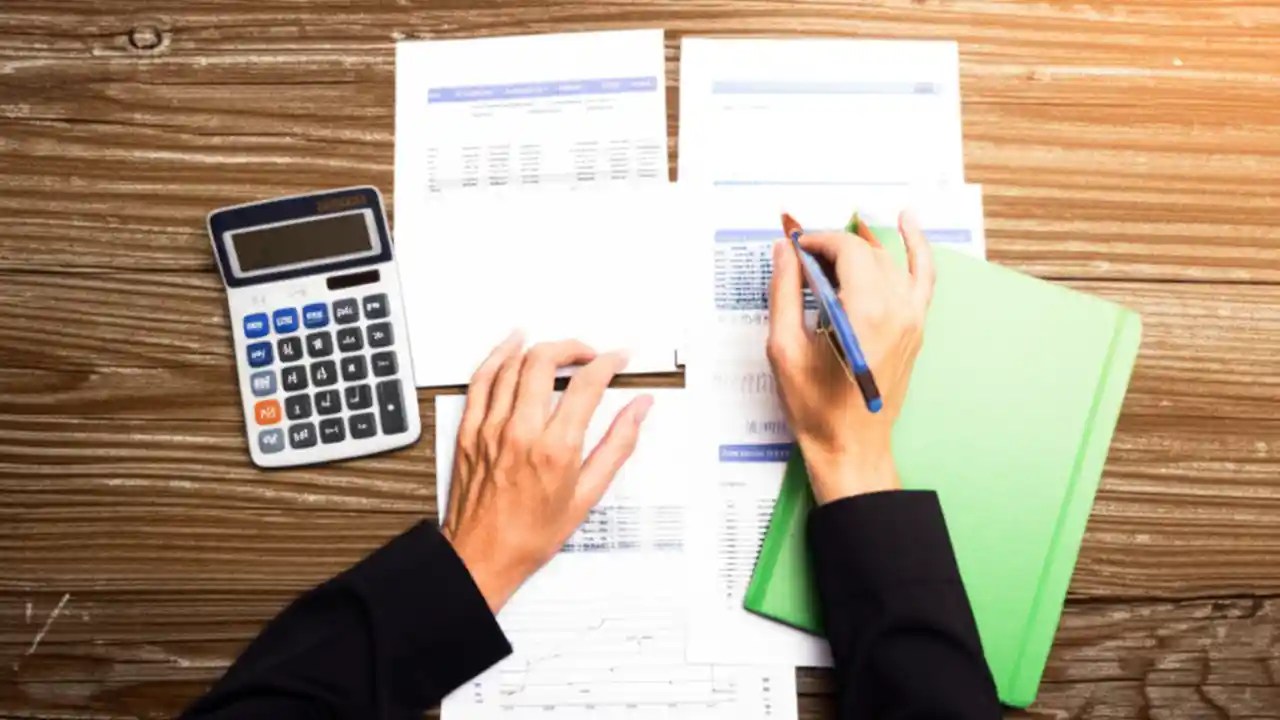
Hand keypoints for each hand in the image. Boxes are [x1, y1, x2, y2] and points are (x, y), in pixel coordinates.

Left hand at [441, 333, 653, 611]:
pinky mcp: (469, 431)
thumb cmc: (531, 534)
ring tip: (556, 348)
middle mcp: (520, 433)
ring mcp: (490, 429)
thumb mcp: (587, 495)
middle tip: (587, 354)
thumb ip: (617, 445)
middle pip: (544, 361)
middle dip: (572, 347)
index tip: (617, 359)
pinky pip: (481, 380)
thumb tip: (638, 410)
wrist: (482, 557)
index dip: (607, 362)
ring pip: (511, 364)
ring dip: (538, 348)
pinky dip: (497, 357)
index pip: (586, 385)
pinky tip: (509, 347)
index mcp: (555, 449)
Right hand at [766, 211, 935, 503]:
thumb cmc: (816, 407)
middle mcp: (896, 309)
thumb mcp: (785, 348)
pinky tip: (908, 224)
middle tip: (803, 255)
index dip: (817, 240)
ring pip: (890, 261)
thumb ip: (785, 292)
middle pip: (866, 253)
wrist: (851, 448)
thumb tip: (785, 252)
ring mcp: (912, 319)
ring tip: (840, 235)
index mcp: (865, 311)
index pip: (846, 250)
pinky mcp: (915, 330)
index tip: (794, 247)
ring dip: (864, 244)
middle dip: (833, 245)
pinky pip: (923, 277)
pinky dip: (918, 248)